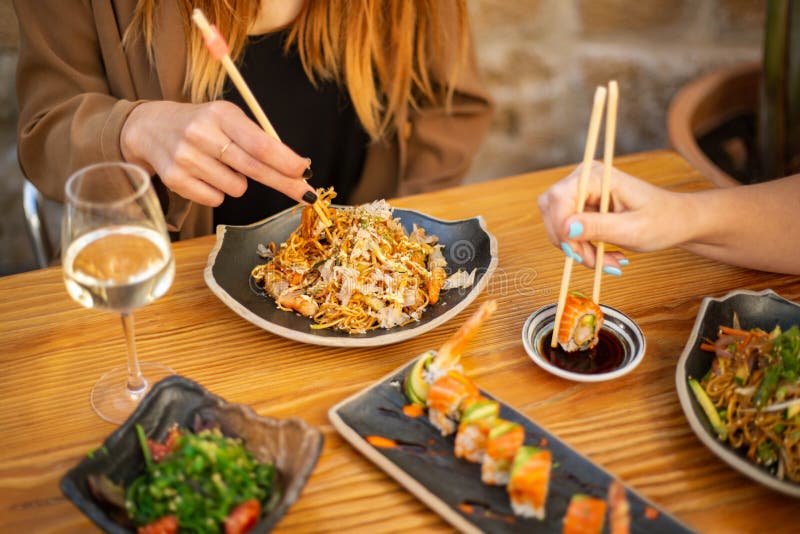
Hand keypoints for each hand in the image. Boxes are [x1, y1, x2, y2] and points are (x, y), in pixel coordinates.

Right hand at [120, 100, 314, 206]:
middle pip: (254, 169)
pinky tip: (203, 174)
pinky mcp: (174, 179)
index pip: (259, 143)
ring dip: (237, 182)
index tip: (305, 171)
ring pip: (237, 188)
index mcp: (220, 114)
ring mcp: (185, 158)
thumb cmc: (203, 125)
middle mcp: (201, 134)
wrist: (152, 129)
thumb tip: (297, 168)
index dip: (286, 161)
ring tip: (219, 165)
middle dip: (284, 183)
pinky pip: (216, 199)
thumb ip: (258, 140)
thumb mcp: (228, 119)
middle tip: (305, 193)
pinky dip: (217, 192)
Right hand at [537, 162, 691, 268]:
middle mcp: (583, 179)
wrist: (675, 221)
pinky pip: (567, 232)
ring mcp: (580, 193)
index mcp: (597, 176)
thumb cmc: (662, 220)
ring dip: (578, 249)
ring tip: (608, 260)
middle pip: (553, 213)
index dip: (560, 227)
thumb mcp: (632, 229)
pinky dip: (582, 249)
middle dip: (570, 243)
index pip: (559, 198)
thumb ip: (598, 227)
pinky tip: (604, 255)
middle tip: (593, 261)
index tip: (577, 252)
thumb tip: (565, 228)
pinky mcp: (581, 207)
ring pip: (558, 226)